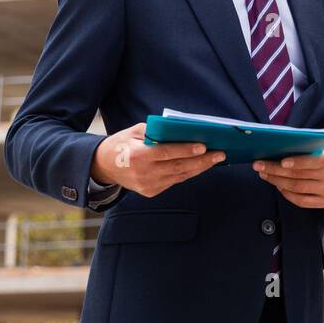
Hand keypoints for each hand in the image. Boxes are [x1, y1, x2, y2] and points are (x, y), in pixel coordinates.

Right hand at [91, 122, 224, 198]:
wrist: (103, 166)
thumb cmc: (122, 143)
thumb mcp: (135, 131)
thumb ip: (157, 131)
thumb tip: (183, 130)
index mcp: (138, 156)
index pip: (167, 153)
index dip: (186, 150)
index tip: (204, 146)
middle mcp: (143, 174)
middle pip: (178, 167)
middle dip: (202, 161)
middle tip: (220, 154)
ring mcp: (148, 186)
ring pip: (180, 176)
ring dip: (199, 168)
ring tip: (216, 159)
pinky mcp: (151, 192)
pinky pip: (174, 181)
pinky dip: (188, 173)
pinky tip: (200, 166)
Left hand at [253, 144, 323, 208]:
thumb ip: (309, 146)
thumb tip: (281, 146)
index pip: (315, 160)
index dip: (298, 162)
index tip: (281, 161)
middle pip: (299, 175)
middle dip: (276, 170)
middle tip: (259, 165)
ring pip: (297, 187)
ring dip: (277, 181)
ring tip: (264, 174)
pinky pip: (301, 201)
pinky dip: (287, 193)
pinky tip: (278, 186)